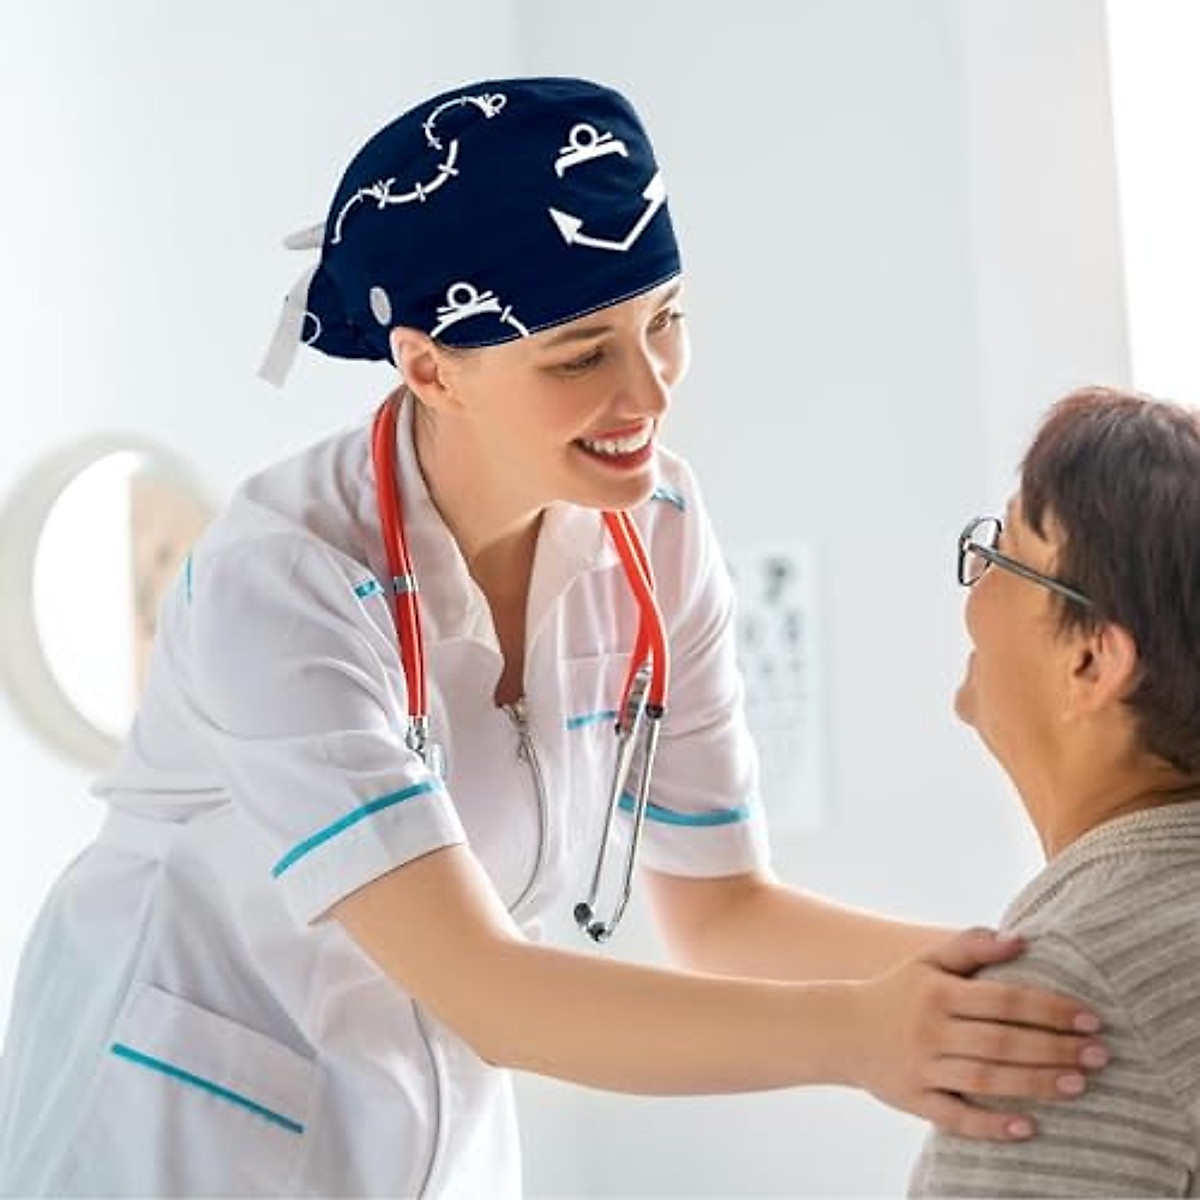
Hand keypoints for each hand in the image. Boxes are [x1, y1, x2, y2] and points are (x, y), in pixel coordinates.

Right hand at [848, 926, 1106, 1140]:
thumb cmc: (897, 991)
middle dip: (1054, 1048)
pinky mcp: (914, 1100)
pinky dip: (991, 1124)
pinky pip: (955, 1117)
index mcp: (938, 992)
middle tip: (1099, 1055)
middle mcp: (931, 1030)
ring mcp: (922, 1067)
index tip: (1090, 1017)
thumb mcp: (926, 961)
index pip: (1004, 1000)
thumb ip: (971, 945)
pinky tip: (1026, 1126)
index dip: (1049, 1008)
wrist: (839, 1028)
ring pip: (986, 1079)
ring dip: (1036, 1083)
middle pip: (1002, 1042)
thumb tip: (1021, 939)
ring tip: (1078, 1084)